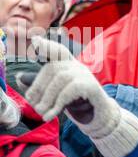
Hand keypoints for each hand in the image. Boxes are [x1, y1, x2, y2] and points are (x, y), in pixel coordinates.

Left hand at [26, 35, 137, 156]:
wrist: (99, 116)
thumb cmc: (76, 102)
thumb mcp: (55, 93)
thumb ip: (40, 85)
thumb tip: (19, 77)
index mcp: (69, 66)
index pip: (58, 51)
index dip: (47, 45)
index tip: (34, 40)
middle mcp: (78, 66)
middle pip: (54, 67)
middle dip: (39, 87)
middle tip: (33, 105)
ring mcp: (86, 74)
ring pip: (61, 78)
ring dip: (47, 98)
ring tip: (41, 112)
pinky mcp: (92, 86)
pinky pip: (71, 89)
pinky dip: (57, 104)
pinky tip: (50, 115)